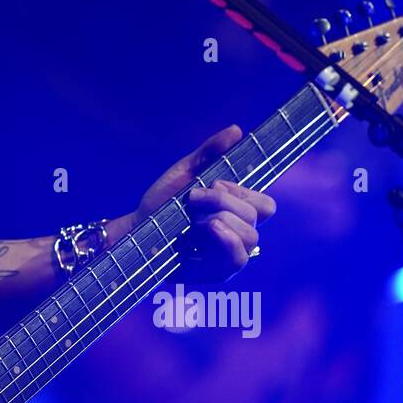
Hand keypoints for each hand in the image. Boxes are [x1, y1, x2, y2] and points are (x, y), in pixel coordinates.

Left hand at [131, 125, 275, 281]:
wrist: (137, 228)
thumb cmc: (163, 202)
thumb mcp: (185, 172)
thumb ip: (210, 152)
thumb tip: (236, 130)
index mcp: (236, 212)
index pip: (265, 205)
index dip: (244, 191)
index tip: (215, 183)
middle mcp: (239, 233)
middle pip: (257, 215)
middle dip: (223, 201)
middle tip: (193, 199)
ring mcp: (230, 255)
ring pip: (250, 236)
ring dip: (221, 218)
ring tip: (193, 219)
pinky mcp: (217, 272)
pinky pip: (237, 259)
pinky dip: (224, 240)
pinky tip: (205, 230)